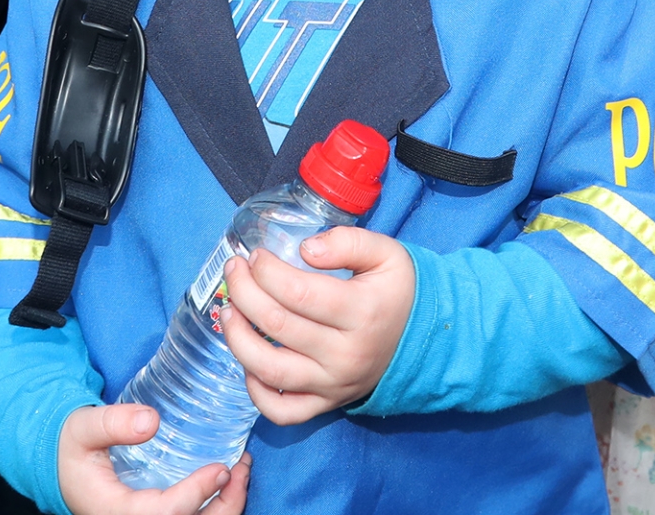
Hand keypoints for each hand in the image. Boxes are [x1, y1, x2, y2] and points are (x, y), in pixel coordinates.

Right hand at [56, 404, 249, 514]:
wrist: (62, 468)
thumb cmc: (72, 449)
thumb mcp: (82, 429)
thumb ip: (112, 423)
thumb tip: (152, 420)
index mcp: (115, 511)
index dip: (196, 495)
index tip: (220, 469)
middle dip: (225, 506)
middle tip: (242, 469)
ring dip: (227, 506)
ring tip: (242, 471)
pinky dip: (217, 506)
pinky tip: (228, 479)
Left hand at [217, 227, 414, 425]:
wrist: (425, 341)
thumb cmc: (397, 291)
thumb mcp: (386, 253)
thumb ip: (348, 242)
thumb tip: (305, 249)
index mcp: (362, 312)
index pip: (298, 292)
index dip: (266, 271)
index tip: (255, 255)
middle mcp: (346, 354)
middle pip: (277, 324)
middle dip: (243, 292)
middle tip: (234, 270)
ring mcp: (333, 385)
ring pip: (270, 370)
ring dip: (237, 338)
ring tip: (228, 311)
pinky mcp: (326, 404)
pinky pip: (282, 411)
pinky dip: (255, 391)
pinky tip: (247, 360)